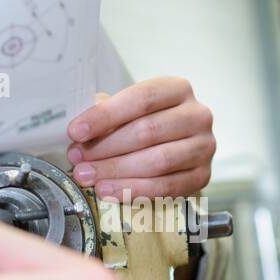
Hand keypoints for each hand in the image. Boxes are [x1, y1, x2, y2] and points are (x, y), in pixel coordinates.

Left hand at [66, 78, 214, 200]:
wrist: (177, 146)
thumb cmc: (147, 123)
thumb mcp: (128, 110)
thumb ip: (106, 114)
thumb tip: (78, 132)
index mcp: (178, 89)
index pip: (141, 99)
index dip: (105, 116)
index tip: (76, 131)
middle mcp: (197, 115)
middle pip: (148, 131)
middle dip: (106, 147)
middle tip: (78, 159)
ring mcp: (204, 146)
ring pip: (157, 161)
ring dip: (116, 171)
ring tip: (88, 176)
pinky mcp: (203, 176)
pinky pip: (167, 187)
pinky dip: (133, 190)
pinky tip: (108, 191)